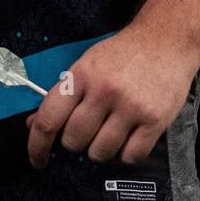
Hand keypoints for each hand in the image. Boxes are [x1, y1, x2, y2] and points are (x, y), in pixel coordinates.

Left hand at [25, 25, 199, 169]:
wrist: (166, 40)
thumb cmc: (123, 54)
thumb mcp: (87, 65)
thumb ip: (62, 95)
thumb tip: (33, 125)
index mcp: (81, 75)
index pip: (49, 119)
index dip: (37, 146)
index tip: (38, 160)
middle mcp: (104, 91)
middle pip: (74, 140)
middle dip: (76, 142)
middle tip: (88, 129)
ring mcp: (130, 106)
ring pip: (100, 152)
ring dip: (101, 150)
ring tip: (110, 131)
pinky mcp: (155, 120)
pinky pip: (130, 157)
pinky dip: (126, 154)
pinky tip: (129, 136)